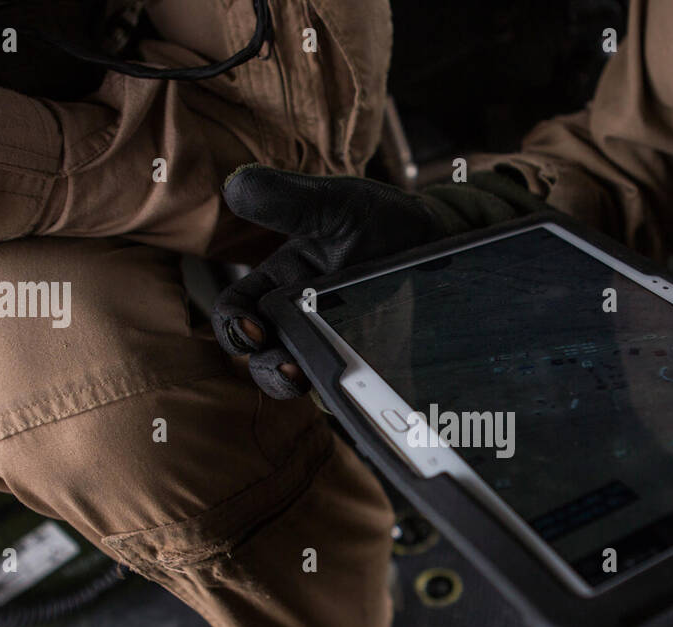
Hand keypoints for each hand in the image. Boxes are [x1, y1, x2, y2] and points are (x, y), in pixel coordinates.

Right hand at [210, 165, 446, 398]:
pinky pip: (340, 390)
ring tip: (301, 377)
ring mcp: (329, 343)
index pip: (237, 309)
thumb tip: (234, 186)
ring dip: (287, 383)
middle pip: (260, 354)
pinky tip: (347, 388)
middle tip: (281, 362)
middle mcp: (298, 317)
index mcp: (280, 281)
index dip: (232, 323)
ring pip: (293, 376)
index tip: (250, 326)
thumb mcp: (337, 204)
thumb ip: (289, 200)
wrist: (440, 244)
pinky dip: (336, 394)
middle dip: (262, 365)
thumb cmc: (381, 220)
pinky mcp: (361, 364)